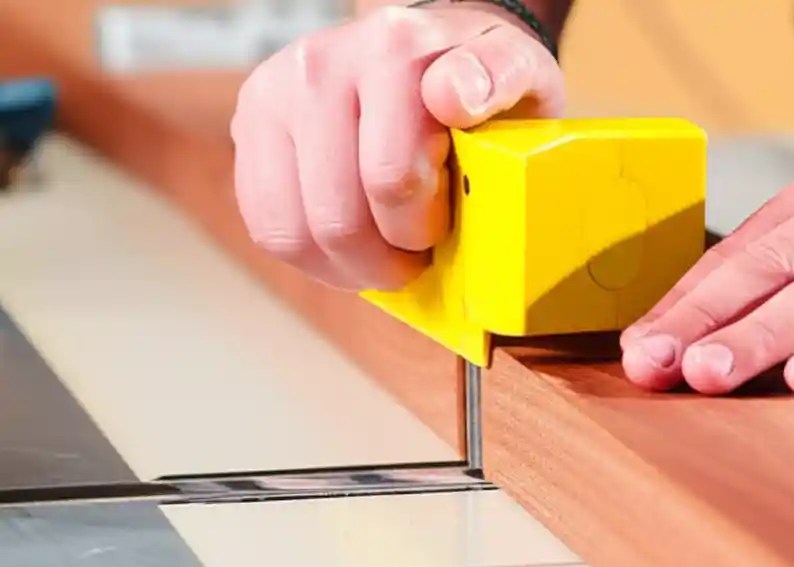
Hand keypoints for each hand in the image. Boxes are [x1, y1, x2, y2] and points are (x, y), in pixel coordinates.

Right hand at [231, 2, 563, 289]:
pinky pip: (265, 224)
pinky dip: (312, 255)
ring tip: (384, 253)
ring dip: (348, 265)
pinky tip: (349, 244)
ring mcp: (275, 93)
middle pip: (338, 219)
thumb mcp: (518, 73)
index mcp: (392, 51)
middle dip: (387, 259)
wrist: (431, 47)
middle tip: (417, 255)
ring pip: (295, 232)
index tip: (445, 225)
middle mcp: (322, 66)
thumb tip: (453, 96)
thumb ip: (502, 76)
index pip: (391, 180)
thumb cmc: (479, 81)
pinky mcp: (249, 122)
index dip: (422, 229)